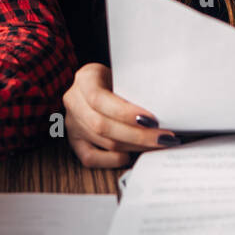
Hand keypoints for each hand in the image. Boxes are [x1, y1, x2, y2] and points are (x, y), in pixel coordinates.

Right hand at [63, 62, 177, 167]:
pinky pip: (90, 157)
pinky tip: (128, 156)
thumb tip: (161, 109)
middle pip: (102, 125)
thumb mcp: (122, 74)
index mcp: (84, 79)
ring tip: (155, 144)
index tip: (151, 120)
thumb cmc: (116, 78)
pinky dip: (111, 160)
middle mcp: (74, 101)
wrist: (99, 83)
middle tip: (162, 138)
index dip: (125, 113)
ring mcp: (72, 123)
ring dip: (133, 146)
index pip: (99, 99)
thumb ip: (132, 88)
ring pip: (103, 141)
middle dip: (136, 135)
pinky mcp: (74, 140)